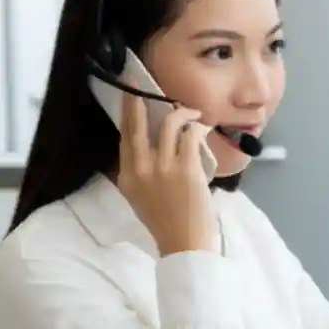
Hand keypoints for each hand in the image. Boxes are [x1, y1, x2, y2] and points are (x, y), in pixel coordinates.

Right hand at [116, 87, 216, 255]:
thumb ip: (142, 172)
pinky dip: (197, 128)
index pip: (125, 136)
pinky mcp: (186, 169)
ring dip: (183, 114)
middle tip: (143, 83)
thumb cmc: (168, 223)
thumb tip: (154, 144)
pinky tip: (202, 128)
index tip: (130, 94)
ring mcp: (163, 168)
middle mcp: (140, 169)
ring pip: (170, 125)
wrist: (185, 245)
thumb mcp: (141, 198)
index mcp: (127, 177)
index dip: (128, 111)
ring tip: (193, 114)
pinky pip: (191, 136)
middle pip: (139, 124)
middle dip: (140, 99)